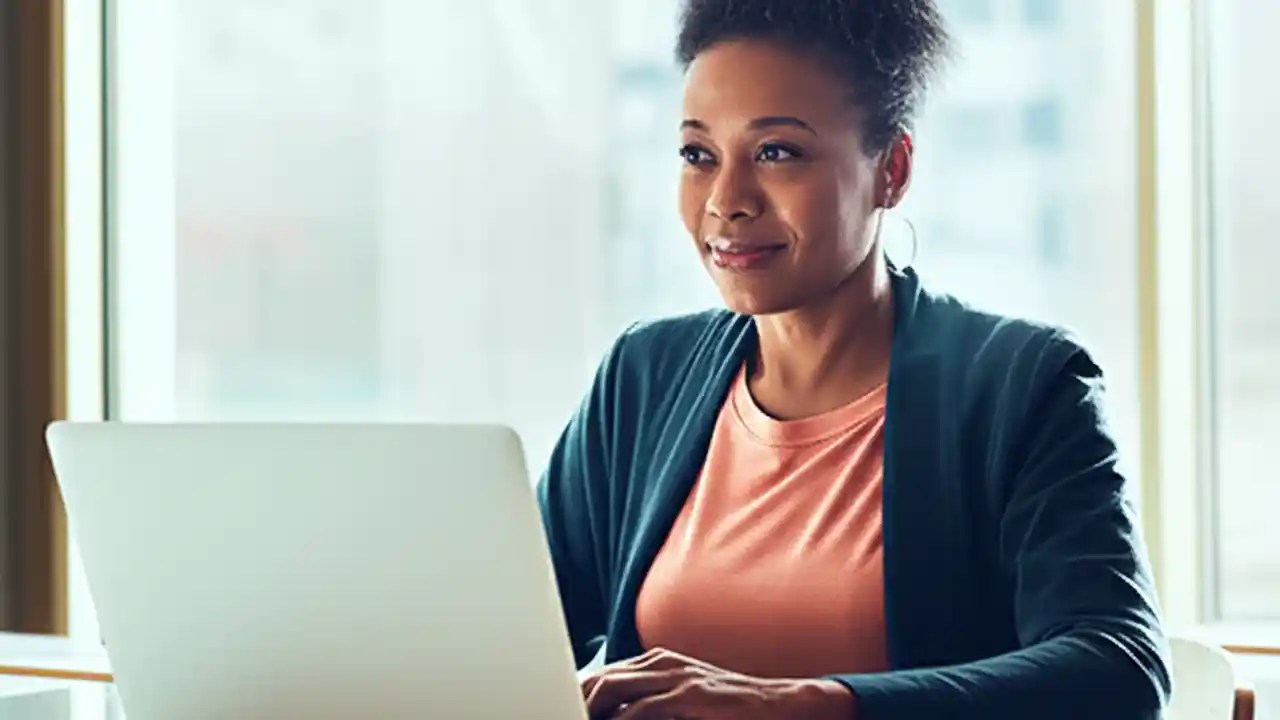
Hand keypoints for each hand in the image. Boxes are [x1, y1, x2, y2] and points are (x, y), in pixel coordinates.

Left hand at [579, 647, 855, 719]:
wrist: (775, 703)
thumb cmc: (727, 706)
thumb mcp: (684, 696)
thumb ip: (651, 700)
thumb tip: (616, 713)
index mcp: (657, 662)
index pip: (604, 674)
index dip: (578, 692)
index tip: (561, 706)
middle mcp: (661, 664)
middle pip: (602, 678)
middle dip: (578, 700)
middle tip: (561, 712)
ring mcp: (675, 678)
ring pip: (615, 690)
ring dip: (592, 709)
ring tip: (578, 719)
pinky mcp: (688, 697)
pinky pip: (643, 711)